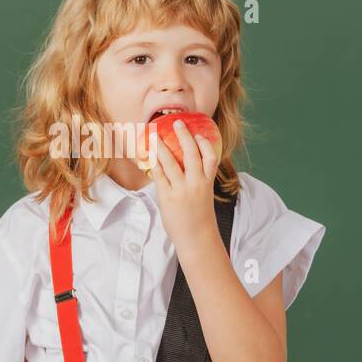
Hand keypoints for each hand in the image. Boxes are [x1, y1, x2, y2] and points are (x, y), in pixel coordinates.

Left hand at [146, 118, 218, 249]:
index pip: (210, 157)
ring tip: (156, 135)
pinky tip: (150, 155)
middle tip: (177, 123)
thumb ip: (198, 180)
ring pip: (171, 162)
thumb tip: (184, 166)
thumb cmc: (199, 217)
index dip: (205, 143)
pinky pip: (160, 175)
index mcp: (208, 182)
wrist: (196, 239)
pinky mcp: (168, 197)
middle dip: (184, 136)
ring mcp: (182, 190)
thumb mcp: (204, 196)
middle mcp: (196, 183)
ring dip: (162, 146)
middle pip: (191, 153)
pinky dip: (154, 163)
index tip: (199, 134)